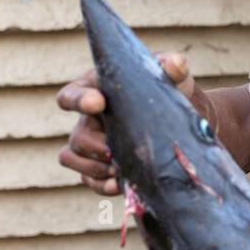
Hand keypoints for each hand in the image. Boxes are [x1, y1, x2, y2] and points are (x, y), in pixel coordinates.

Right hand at [56, 52, 199, 194]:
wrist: (178, 118)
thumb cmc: (166, 88)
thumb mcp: (171, 75)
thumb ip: (171, 67)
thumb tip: (176, 63)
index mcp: (95, 90)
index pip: (72, 95)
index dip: (79, 100)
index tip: (98, 102)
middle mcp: (87, 119)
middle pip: (77, 136)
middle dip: (94, 146)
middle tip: (116, 150)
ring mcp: (91, 144)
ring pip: (73, 158)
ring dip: (95, 168)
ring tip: (121, 170)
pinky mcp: (99, 166)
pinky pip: (88, 179)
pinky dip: (101, 185)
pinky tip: (120, 186)